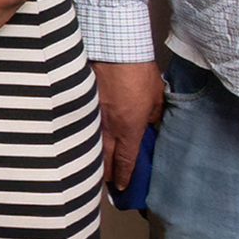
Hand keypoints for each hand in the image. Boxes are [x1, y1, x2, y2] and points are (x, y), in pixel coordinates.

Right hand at [92, 60, 162, 189]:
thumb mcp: (156, 94)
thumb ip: (154, 114)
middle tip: (109, 182)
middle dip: (107, 174)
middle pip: (105, 160)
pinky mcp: (81, 106)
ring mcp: (92, 118)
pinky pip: (83, 129)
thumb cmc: (137, 71)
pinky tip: (82, 142)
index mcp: (130, 128)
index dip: (125, 177)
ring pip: (91, 147)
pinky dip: (83, 139)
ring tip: (94, 167)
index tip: (123, 187)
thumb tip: (151, 123)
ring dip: (94, 159)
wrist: (113, 50)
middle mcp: (109, 128)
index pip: (126, 161)